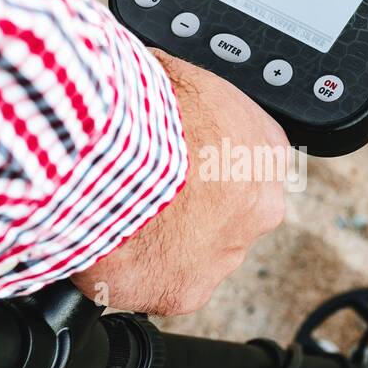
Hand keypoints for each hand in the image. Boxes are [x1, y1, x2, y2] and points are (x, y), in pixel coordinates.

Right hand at [71, 48, 287, 314]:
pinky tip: (101, 243)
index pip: (242, 167)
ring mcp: (223, 256)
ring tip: (113, 214)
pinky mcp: (182, 292)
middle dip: (183, 210)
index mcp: (266, 151)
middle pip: (221, 217)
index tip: (171, 164)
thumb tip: (155, 82)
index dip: (199, 166)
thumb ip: (181, 101)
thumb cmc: (143, 104)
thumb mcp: (175, 75)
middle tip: (139, 191)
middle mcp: (259, 209)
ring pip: (188, 256)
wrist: (112, 148)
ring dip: (155, 242)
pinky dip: (124, 273)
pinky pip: (150, 285)